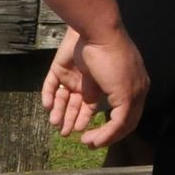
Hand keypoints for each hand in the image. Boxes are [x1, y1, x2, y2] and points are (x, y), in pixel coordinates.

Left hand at [41, 27, 148, 147]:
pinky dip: (48, 97)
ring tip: (55, 123)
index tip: (90, 142)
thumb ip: (120, 120)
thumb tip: (106, 139)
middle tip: (66, 134)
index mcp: (117, 90)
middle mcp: (97, 84)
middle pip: (83, 108)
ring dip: (60, 113)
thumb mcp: (126, 95)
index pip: (108, 115)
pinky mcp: (61, 68)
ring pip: (66, 100)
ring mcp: (79, 75)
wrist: (97, 32)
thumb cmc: (116, 63)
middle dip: (74, 122)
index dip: (100, 130)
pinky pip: (51, 86)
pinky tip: (48, 106)